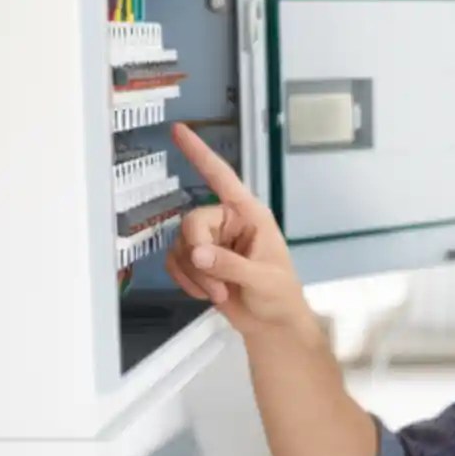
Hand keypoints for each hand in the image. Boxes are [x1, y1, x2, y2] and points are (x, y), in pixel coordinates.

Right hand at [165, 123, 314, 339]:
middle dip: (200, 257)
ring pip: (180, 247)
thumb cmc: (280, 296)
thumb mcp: (262, 279)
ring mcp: (211, 241)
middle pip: (191, 223)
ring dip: (195, 276)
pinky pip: (175, 263)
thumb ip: (231, 265)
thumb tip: (199, 253)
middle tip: (218, 284)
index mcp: (250, 214)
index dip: (200, 154)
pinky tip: (208, 293)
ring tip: (220, 292)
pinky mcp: (198, 261)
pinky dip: (186, 282)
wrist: (271, 325)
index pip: (222, 178)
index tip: (180, 130)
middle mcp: (228, 222)